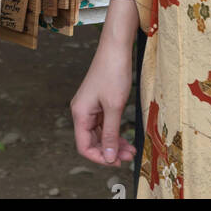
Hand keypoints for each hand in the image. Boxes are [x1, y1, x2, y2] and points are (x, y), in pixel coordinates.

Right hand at [70, 38, 135, 167]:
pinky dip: (114, 132)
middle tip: (129, 156)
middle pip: (92, 142)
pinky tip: (126, 139)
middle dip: (109, 151)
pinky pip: (104, 124)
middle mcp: (82, 112)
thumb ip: (111, 134)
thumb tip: (108, 158)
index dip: (99, 158)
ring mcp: (90, 107)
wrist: (116, 48)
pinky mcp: (98, 103)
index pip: (84, 146)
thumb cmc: (113, 73)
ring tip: (131, 150)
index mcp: (80, 113)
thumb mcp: (114, 107)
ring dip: (114, 144)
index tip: (116, 162)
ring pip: (100, 134)